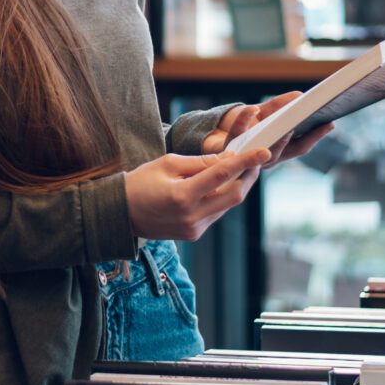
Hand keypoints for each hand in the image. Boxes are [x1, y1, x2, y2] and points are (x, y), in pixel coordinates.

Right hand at [124, 147, 271, 242]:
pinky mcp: (194, 233)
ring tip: (240, 169)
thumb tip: (227, 159)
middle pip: (234, 195)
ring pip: (228, 204)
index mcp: (182, 196)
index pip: (222, 174)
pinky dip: (222, 197)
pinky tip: (220, 185)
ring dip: (237, 186)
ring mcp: (194, 228)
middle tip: (256, 159)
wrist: (120, 214)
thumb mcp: (167, 163)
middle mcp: (192, 216)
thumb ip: (199, 163)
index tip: (264, 151)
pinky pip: (217, 212)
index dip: (246, 161)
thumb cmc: (139, 183)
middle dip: (249, 175)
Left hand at [201, 92, 335, 168]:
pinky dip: (244, 121)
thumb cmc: (243, 125)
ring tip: (287, 121)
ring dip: (276, 137)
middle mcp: (264, 158)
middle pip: (285, 151)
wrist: (212, 135)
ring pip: (263, 149)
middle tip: (311, 123)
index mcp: (277, 150)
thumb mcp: (263, 114)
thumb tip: (299, 96)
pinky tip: (251, 109)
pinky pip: (237, 135)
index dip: (316, 136)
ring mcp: (247, 157)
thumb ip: (279, 107)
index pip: (300, 146)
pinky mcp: (228, 151)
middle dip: (299, 138)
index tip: (330, 122)